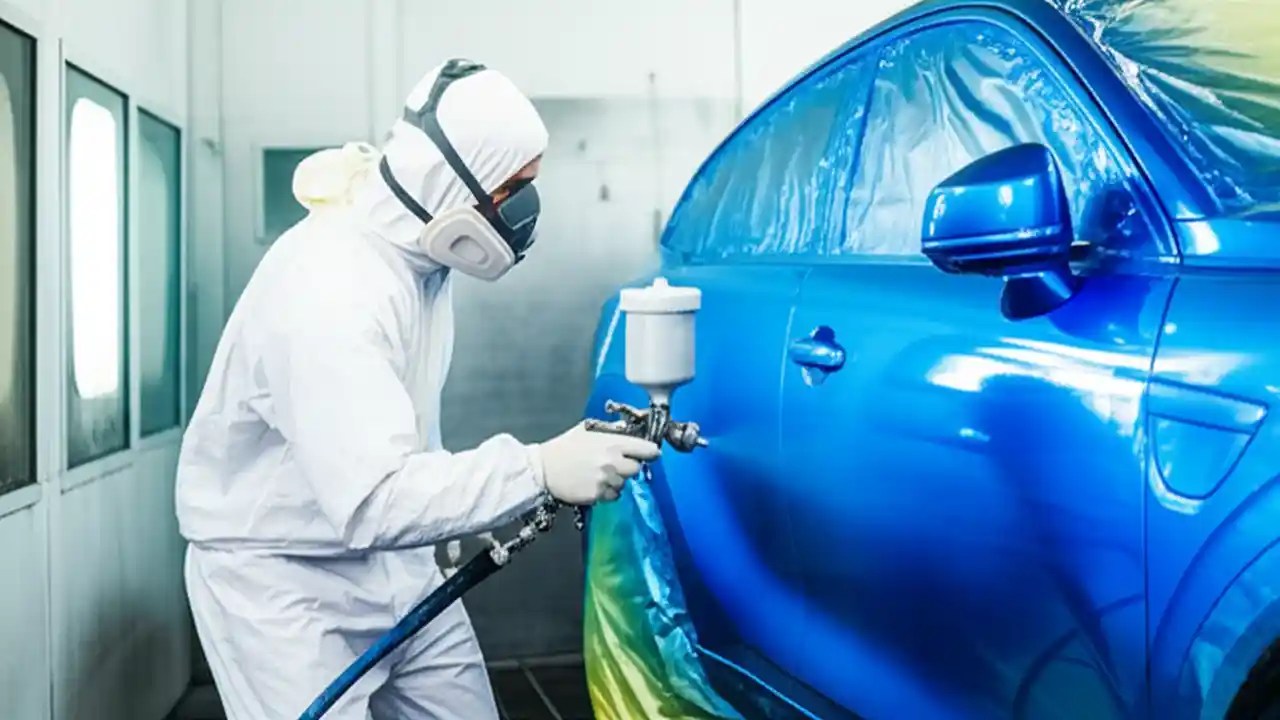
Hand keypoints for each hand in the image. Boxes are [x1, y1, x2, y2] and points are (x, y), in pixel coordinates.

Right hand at [533, 423, 659, 504]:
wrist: (543, 468)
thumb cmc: (564, 446)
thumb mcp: (587, 430)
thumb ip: (610, 430)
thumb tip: (627, 427)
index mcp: (613, 443)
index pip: (647, 450)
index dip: (650, 452)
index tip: (650, 454)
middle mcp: (613, 463)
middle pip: (636, 469)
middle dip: (629, 467)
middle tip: (616, 465)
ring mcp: (606, 480)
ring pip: (624, 484)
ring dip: (617, 480)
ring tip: (600, 475)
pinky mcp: (598, 495)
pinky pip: (613, 496)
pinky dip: (607, 492)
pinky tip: (594, 484)